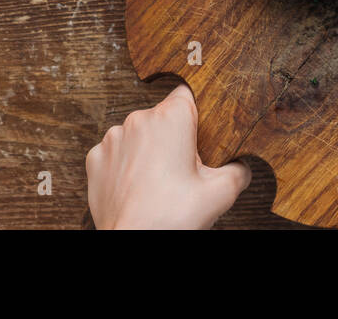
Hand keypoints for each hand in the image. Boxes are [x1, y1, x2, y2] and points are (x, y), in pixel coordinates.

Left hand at [86, 84, 251, 229]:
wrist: (134, 242)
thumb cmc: (173, 217)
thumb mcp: (221, 193)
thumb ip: (239, 170)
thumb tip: (242, 166)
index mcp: (170, 119)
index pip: (187, 95)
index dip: (196, 115)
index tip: (199, 136)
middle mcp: (138, 120)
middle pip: (162, 118)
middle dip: (173, 138)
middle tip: (183, 171)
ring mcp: (113, 138)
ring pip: (138, 135)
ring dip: (148, 151)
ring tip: (158, 183)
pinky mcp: (95, 158)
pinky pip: (116, 153)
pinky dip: (125, 166)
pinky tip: (136, 187)